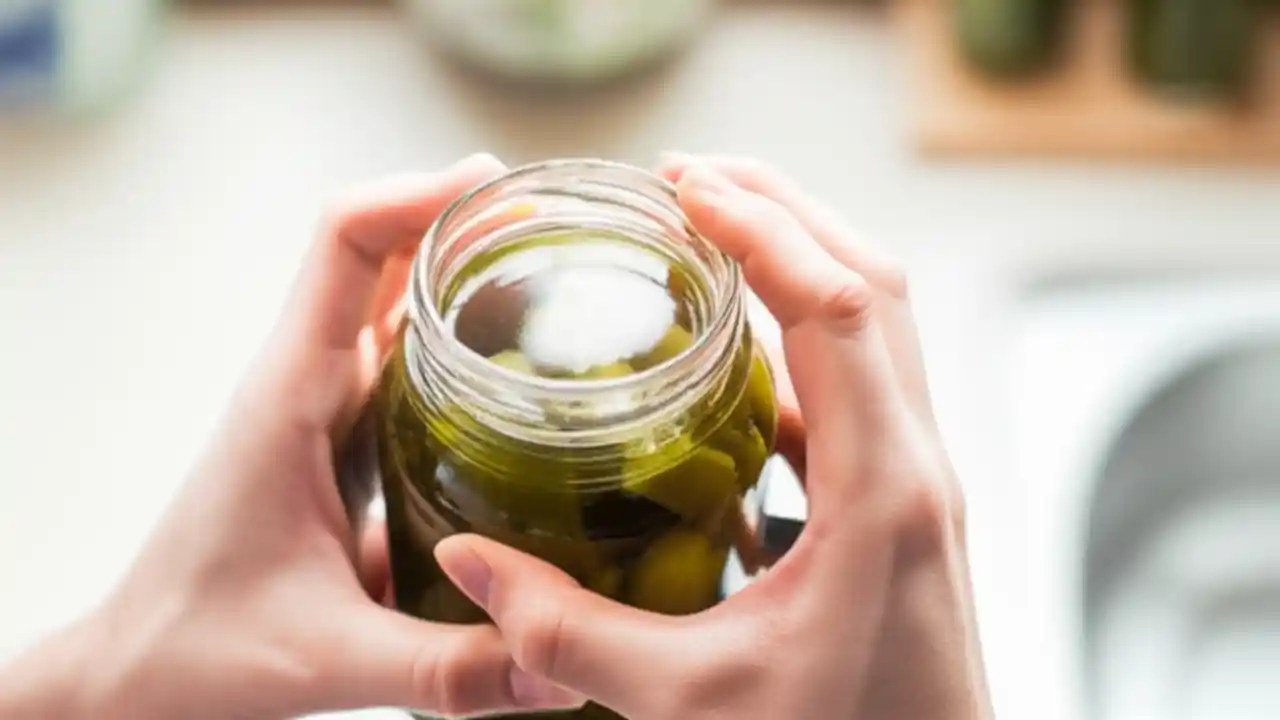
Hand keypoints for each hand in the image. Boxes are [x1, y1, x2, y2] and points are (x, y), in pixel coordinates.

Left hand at [0, 154, 581, 719]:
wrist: (140, 674)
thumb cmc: (200, 653)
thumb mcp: (329, 662)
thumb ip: (447, 666)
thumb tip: (559, 662)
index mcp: (287, 398)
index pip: (341, 246)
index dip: (416, 196)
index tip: (496, 186)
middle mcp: (303, 383)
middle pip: (380, 250)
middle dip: (464, 216)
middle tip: (559, 220)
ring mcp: (319, 405)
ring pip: (391, 296)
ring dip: (461, 263)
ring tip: (556, 265)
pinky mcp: (338, 437)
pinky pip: (400, 354)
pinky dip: (454, 327)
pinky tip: (520, 358)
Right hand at [433, 155, 988, 719]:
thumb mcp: (689, 704)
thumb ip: (568, 634)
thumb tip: (465, 561)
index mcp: (881, 495)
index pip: (837, 309)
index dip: (764, 230)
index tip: (685, 189)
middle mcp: (916, 468)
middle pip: (871, 284)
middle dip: (785, 209)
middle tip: (688, 179)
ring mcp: (917, 481)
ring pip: (876, 323)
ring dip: (802, 257)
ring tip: (712, 226)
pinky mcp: (900, 501)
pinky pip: (859, 381)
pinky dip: (800, 333)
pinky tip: (730, 344)